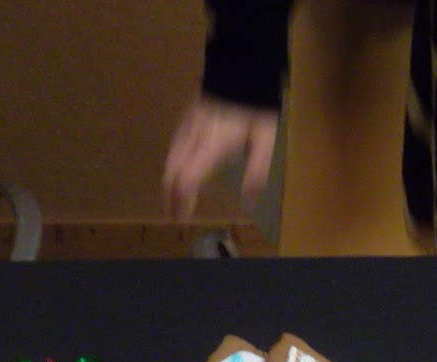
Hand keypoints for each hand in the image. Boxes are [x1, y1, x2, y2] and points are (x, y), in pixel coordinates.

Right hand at [163, 96, 279, 221]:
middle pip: (173, 171)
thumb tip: (250, 200)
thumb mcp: (267, 140)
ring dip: (169, 182)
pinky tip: (177, 173)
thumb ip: (258, 171)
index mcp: (212, 145)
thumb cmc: (256, 105)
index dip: (182, 200)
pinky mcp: (187, 119)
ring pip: (170, 159)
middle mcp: (194, 137)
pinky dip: (172, 166)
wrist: (241, 67)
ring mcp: (188, 126)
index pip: (188, 178)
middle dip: (170, 196)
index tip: (181, 219)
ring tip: (173, 200)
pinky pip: (174, 147)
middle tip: (173, 217)